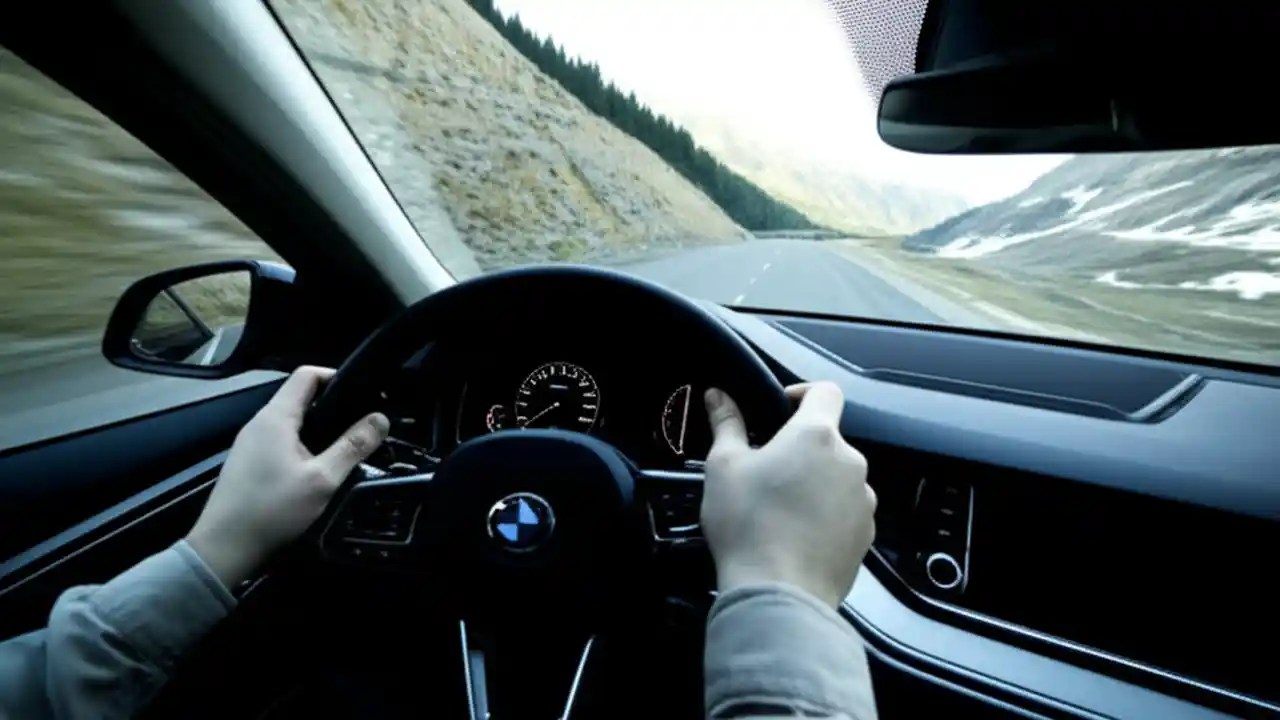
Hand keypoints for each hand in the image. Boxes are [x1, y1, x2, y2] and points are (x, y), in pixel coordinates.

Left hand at [187, 366, 389, 589]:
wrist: (224, 548)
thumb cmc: (273, 509)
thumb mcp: (322, 479)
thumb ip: (353, 446)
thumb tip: (380, 418)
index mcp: (276, 417)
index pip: (306, 375)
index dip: (336, 376)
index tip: (363, 394)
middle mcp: (260, 423)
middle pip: (300, 398)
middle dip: (333, 405)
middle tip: (362, 425)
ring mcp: (251, 443)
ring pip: (292, 422)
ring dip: (319, 428)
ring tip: (346, 446)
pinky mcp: (249, 463)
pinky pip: (282, 441)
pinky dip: (304, 444)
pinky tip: (318, 467)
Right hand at [701, 382, 875, 607]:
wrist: (778, 594)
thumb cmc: (747, 526)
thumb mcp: (724, 467)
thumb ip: (726, 424)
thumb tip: (718, 396)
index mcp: (816, 436)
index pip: (826, 392)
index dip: (804, 392)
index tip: (782, 407)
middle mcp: (849, 463)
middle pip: (828, 441)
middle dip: (800, 451)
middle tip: (766, 472)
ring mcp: (863, 501)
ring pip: (837, 478)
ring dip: (814, 484)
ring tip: (779, 510)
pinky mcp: (866, 535)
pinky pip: (845, 513)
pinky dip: (825, 516)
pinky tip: (796, 535)